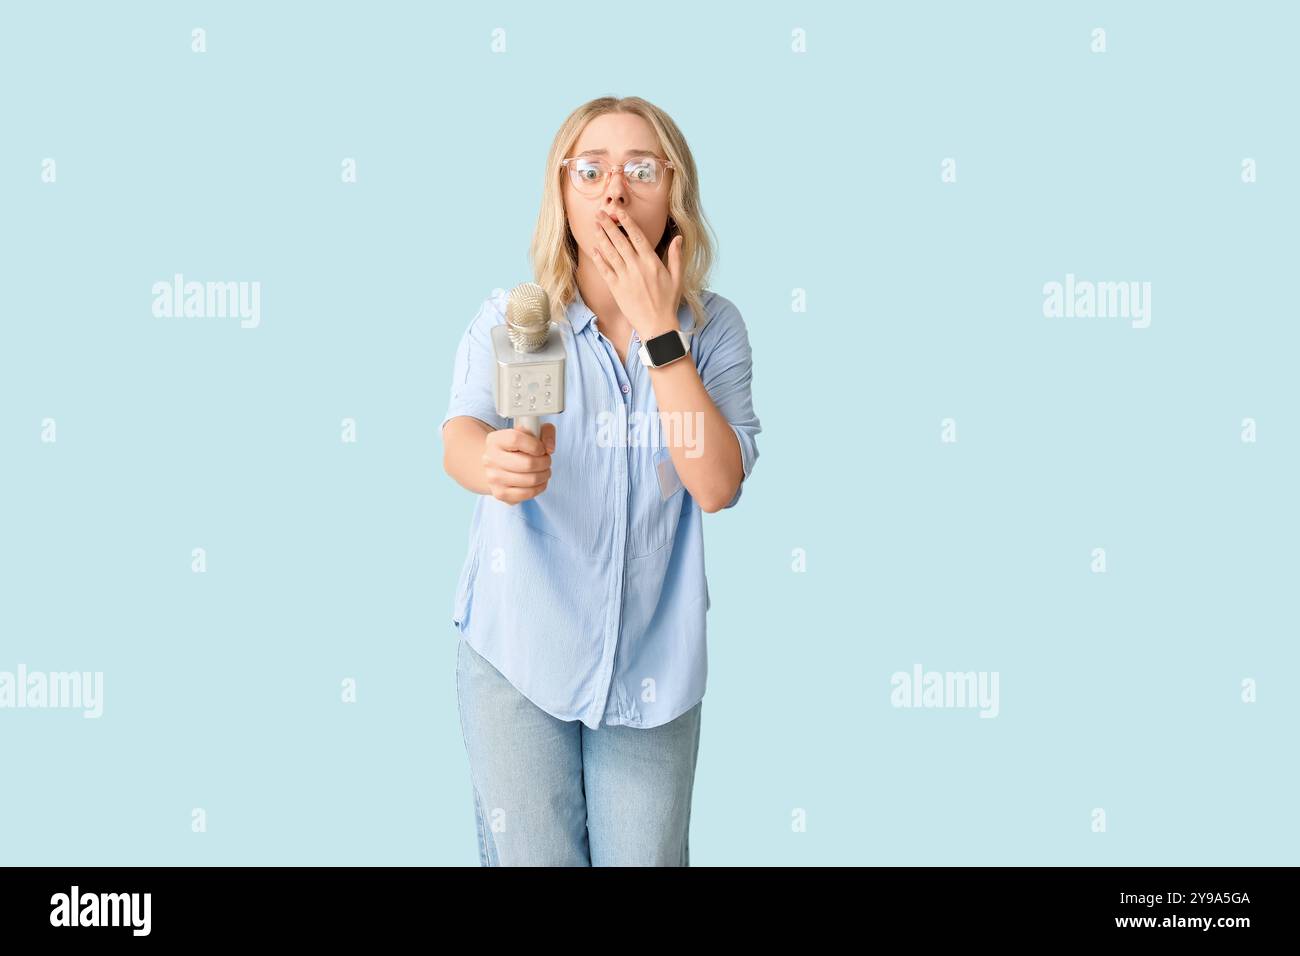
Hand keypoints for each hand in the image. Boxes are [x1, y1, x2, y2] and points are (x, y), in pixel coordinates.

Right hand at [481, 423, 555, 504]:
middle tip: (547, 461)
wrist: (497, 466)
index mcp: (495, 440)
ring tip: (545, 470)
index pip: (516, 439)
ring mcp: (493, 478)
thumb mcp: (531, 432)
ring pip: (531, 480)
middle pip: (528, 463)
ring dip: (545, 475)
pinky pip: (528, 493)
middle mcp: (490, 459)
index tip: (541, 448)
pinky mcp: (500, 494)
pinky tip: (540, 481)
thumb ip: (545, 432)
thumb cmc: (517, 448)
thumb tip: (550, 448)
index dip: (536, 445)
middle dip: (545, 462)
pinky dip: (540, 487)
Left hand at [589, 208, 684, 338]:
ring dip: (601, 238)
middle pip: (620, 241)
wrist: (657, 326)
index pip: (637, 236)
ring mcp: (625, 278)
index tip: (619, 211)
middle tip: (599, 213)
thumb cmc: (668, 302)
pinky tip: (593, 249)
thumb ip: (676, 256)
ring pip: (610, 253)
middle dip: (609, 225)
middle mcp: (637, 267)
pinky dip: (599, 259)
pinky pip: (605, 270)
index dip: (627, 222)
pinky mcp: (616, 289)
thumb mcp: (677, 278)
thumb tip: (678, 238)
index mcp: (651, 262)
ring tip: (594, 226)